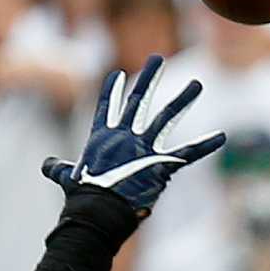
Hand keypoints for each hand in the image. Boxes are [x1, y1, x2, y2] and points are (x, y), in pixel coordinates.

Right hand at [42, 54, 225, 214]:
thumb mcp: (66, 178)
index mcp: (102, 137)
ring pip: (167, 117)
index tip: (118, 74)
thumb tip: (47, 165)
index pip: (107, 107)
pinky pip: (188, 153)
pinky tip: (222, 136)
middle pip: (139, 99)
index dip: (112, 91)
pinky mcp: (162, 165)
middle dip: (150, 77)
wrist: (98, 212)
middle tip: (158, 58)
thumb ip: (58, 169)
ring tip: (196, 84)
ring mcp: (145, 148)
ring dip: (183, 100)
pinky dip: (205, 145)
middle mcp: (125, 136)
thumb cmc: (81, 198)